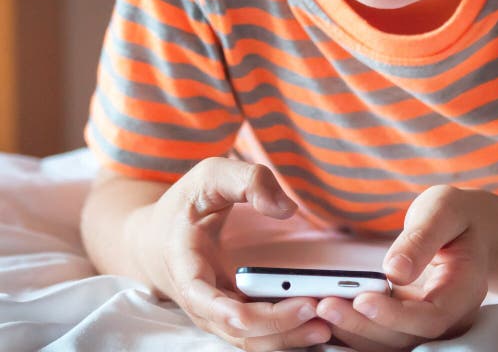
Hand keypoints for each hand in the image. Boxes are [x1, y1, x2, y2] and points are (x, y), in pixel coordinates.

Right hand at [135, 157, 331, 349]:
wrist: (158, 234)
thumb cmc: (186, 203)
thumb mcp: (212, 175)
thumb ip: (248, 181)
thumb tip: (286, 208)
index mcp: (186, 268)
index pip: (209, 305)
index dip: (247, 313)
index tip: (294, 304)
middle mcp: (199, 301)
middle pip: (237, 330)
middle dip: (280, 327)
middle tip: (319, 308)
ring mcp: (215, 312)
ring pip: (249, 340)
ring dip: (286, 338)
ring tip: (326, 325)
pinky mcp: (230, 313)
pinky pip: (256, 332)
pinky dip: (283, 333)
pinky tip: (313, 324)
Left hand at [316, 185, 493, 351]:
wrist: (471, 227)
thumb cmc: (458, 215)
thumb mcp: (443, 210)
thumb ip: (422, 238)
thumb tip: (394, 271)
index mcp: (464, 289)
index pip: (432, 317)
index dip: (397, 316)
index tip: (363, 300)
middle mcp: (449, 314)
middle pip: (407, 337)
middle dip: (364, 325)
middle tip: (325, 304)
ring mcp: (428, 320)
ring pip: (391, 341)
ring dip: (354, 330)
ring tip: (319, 306)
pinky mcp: (409, 319)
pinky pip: (383, 331)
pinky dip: (356, 326)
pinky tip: (328, 310)